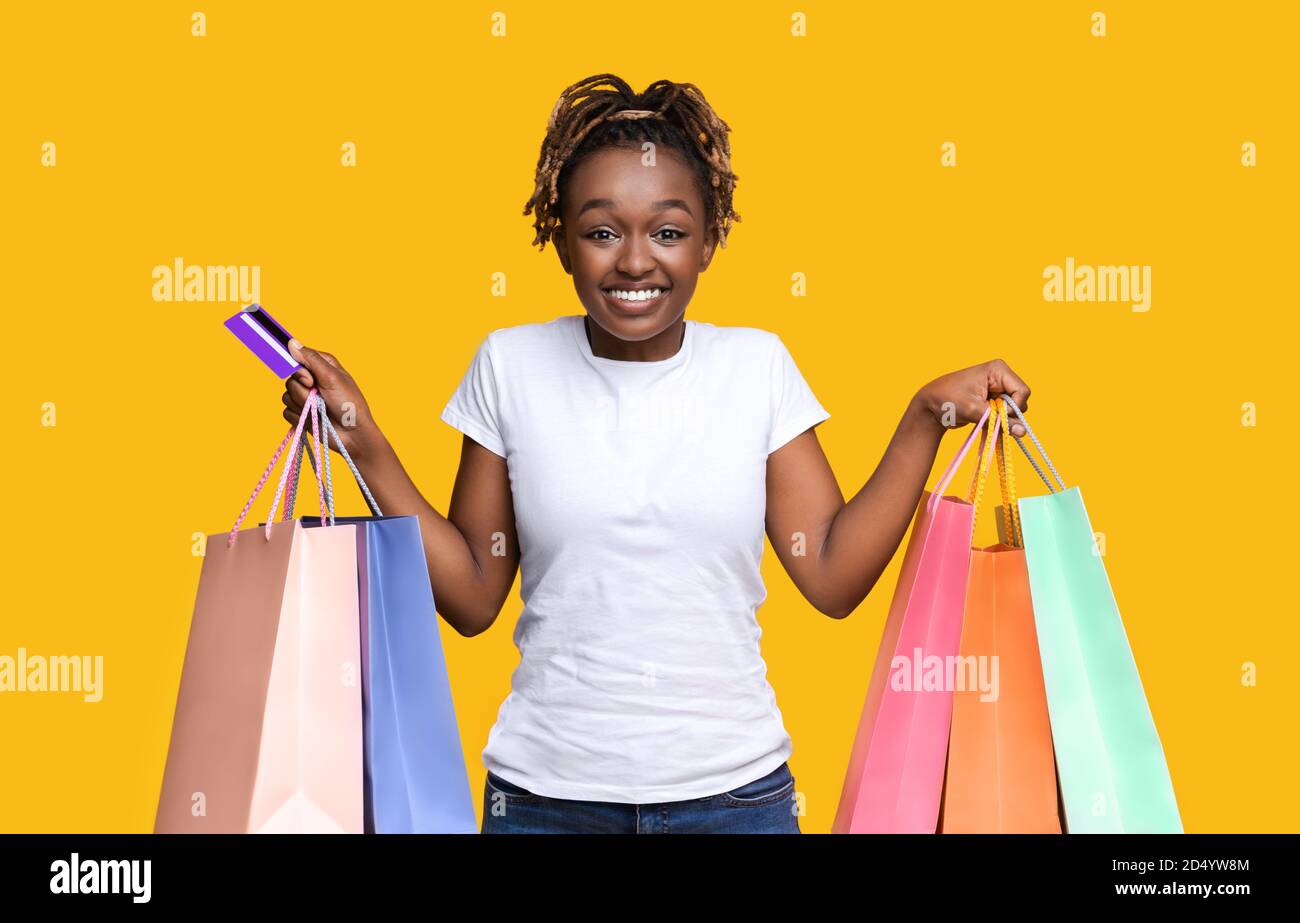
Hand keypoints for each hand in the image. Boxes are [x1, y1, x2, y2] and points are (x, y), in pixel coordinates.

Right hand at [282, 340, 382, 461]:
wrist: (352, 434)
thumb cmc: (348, 404)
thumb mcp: (332, 377)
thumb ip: (311, 359)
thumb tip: (291, 342)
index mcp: (321, 366)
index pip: (297, 359)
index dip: (300, 370)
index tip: (309, 380)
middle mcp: (312, 380)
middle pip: (289, 379)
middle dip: (303, 391)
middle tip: (319, 396)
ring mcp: (306, 397)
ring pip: (286, 396)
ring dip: (303, 405)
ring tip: (320, 410)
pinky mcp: (300, 414)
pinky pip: (286, 411)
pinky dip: (299, 417)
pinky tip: (314, 420)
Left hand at [913, 358, 1030, 436]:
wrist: (929, 406)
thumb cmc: (948, 401)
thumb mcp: (974, 411)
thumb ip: (1000, 421)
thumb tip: (1023, 432)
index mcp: (998, 370)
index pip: (1022, 391)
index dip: (1014, 408)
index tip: (998, 418)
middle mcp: (1001, 377)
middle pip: (1020, 401)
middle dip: (1008, 415)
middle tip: (989, 421)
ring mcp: (997, 389)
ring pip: (1013, 411)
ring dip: (1002, 422)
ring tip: (983, 424)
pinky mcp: (993, 401)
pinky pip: (1004, 416)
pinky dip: (997, 425)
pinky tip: (987, 431)